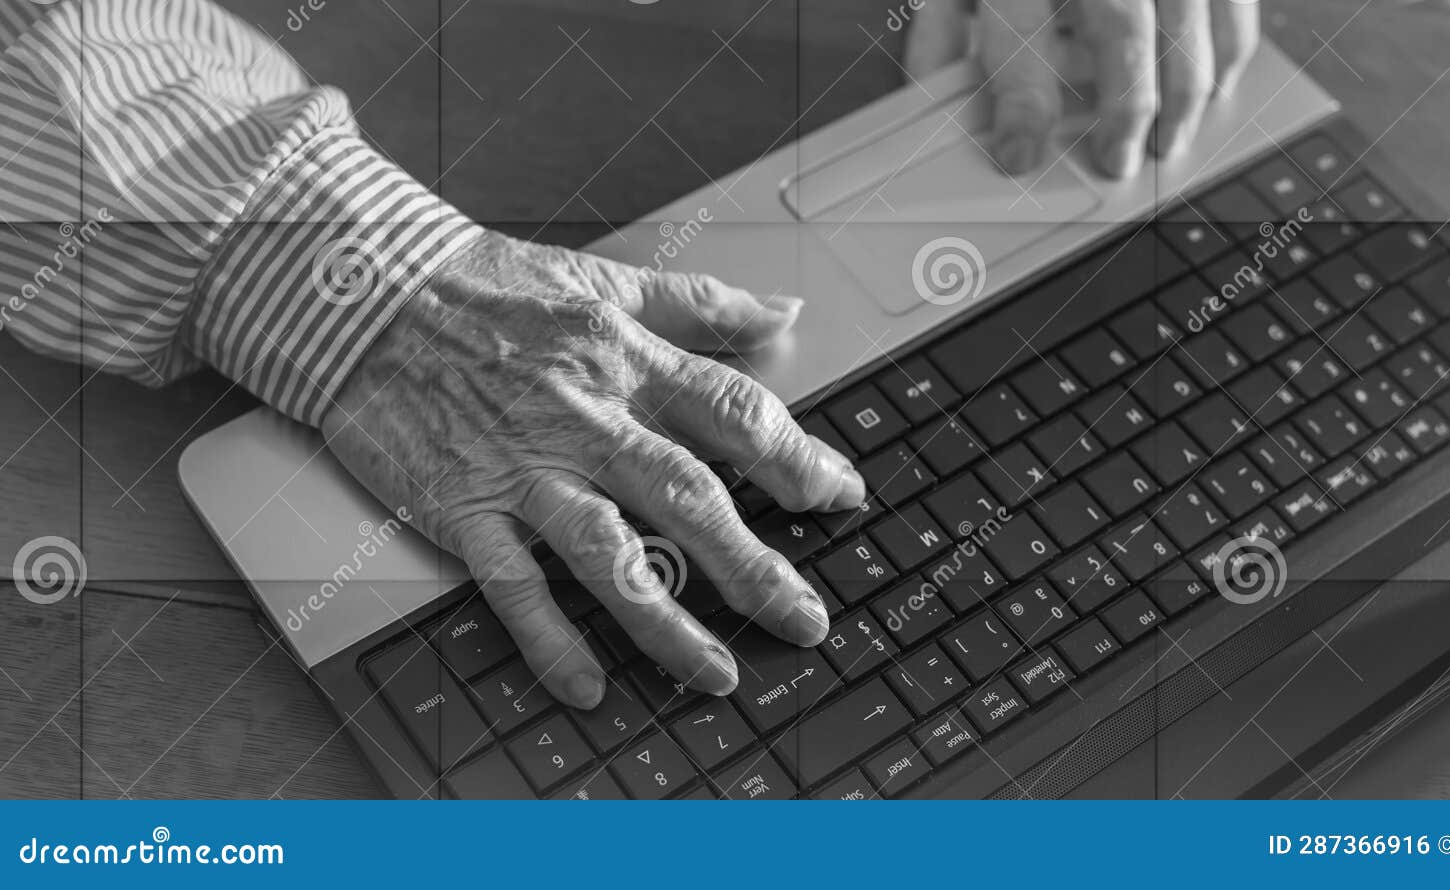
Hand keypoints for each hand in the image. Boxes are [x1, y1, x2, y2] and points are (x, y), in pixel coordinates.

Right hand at [320, 231, 864, 708]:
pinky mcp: (462, 505)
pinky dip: (549, 639)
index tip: (841, 497)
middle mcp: (584, 417)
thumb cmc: (485, 287)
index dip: (795, 458)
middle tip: (805, 618)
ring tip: (717, 672)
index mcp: (625, 360)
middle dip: (753, 563)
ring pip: (608, 553)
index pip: (730, 413)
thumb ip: (698, 304)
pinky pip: (513, 584)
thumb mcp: (602, 280)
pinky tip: (588, 685)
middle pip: (687, 497)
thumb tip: (782, 312)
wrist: (359, 292)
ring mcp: (522, 467)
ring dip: (666, 620)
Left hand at [904, 0, 1260, 176]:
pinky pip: (1235, 8)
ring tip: (1164, 147)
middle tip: (1115, 162)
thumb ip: (945, 33)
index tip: (1019, 155)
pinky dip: (1226, 57)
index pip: (1022, 31)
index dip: (1022, 101)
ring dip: (1183, 97)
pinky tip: (1208, 93)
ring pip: (1190, 24)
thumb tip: (934, 105)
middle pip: (1123, 28)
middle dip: (1123, 109)